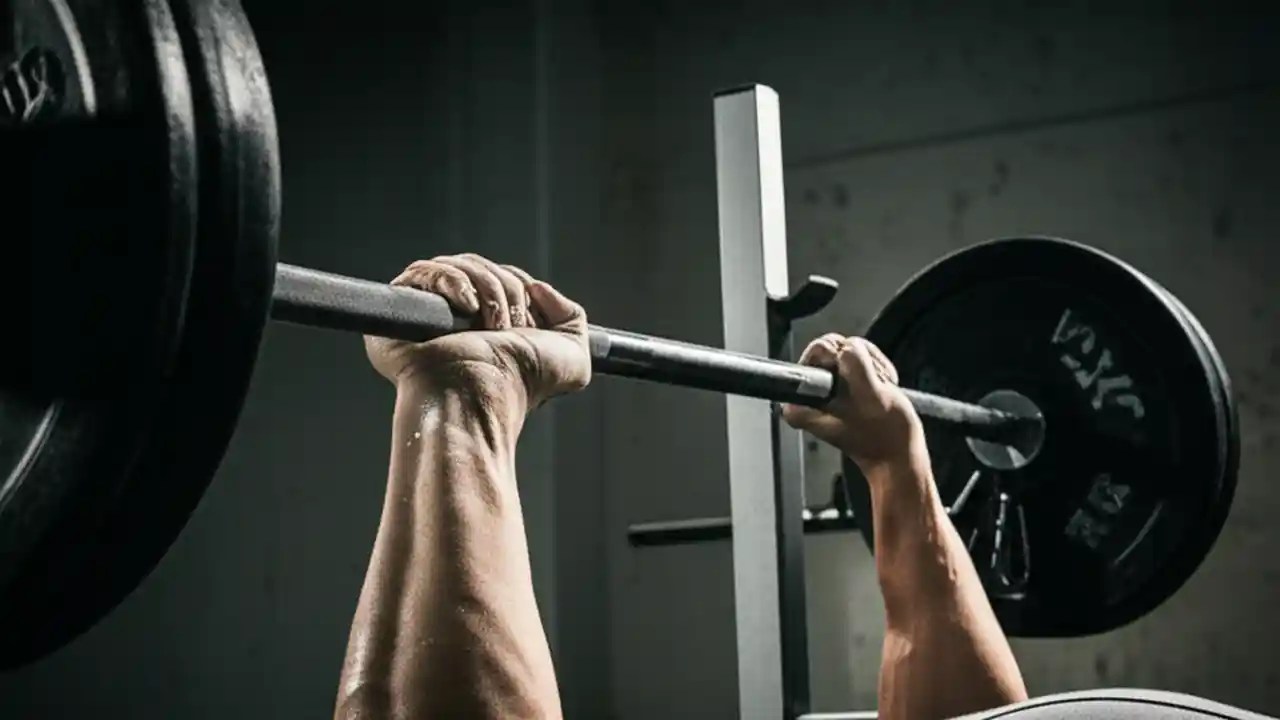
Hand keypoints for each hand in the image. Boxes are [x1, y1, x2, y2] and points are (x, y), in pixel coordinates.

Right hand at [365, 254, 590, 408]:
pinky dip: (452, 282)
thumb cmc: (520, 387)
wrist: (482, 396)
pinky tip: (465, 309)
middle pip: (484, 266)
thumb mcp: (573, 358)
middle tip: (508, 331)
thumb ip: (573, 317)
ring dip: (487, 291)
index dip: (521, 290)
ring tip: (489, 327)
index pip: (505, 275)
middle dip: (506, 292)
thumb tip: (538, 287)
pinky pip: (425, 270)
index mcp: (492, 322)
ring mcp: (429, 309)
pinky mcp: (401, 306)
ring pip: (460, 264)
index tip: (527, 326)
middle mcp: (460, 315)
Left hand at [781, 335, 924, 471]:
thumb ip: (854, 363)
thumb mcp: (870, 396)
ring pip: (849, 350)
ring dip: (872, 366)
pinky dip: (877, 370)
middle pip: (833, 346)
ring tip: (878, 393)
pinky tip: (882, 389)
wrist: (899, 456)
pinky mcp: (843, 385)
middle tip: (872, 387)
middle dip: (861, 361)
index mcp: (801, 400)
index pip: (818, 350)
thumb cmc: (884, 435)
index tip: (855, 381)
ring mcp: (826, 387)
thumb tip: (847, 345)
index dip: (844, 357)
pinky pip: (860, 359)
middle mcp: (808, 392)